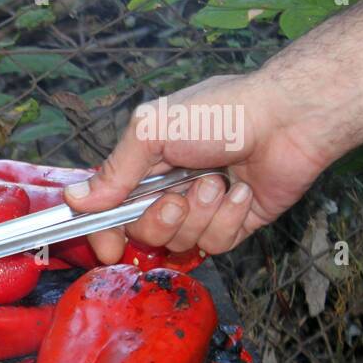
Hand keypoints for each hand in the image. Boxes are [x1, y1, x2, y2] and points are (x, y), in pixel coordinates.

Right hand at [63, 72, 337, 260]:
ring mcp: (201, 210)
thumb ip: (114, 170)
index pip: (110, 210)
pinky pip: (215, 244)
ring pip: (180, 242)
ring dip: (199, 214)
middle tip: (178, 196)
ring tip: (218, 181)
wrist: (288, 118)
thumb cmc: (221, 113)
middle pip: (143, 233)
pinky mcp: (233, 224)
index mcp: (143, 167)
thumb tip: (74, 199)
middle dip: (159, 219)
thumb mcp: (154, 130)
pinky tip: (241, 191)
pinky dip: (227, 219)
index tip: (108, 248)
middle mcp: (169, 190)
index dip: (104, 233)